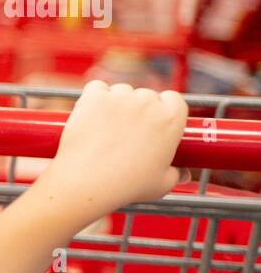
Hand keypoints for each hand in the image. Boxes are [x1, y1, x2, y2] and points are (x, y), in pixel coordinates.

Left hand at [38, 80, 188, 222]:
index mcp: (172, 119)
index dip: (164, 109)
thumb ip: (176, 174)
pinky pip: (97, 87)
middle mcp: (149, 102)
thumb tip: (183, 174)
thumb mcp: (163, 184)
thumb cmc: (127, 185)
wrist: (88, 181)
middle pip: (146, 95)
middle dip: (139, 109)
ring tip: (107, 128)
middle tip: (126, 131)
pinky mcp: (95, 97)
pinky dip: (94, 97)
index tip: (155, 121)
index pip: (174, 99)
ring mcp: (121, 97)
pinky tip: (92, 113)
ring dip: (117, 102)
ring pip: (122, 91)